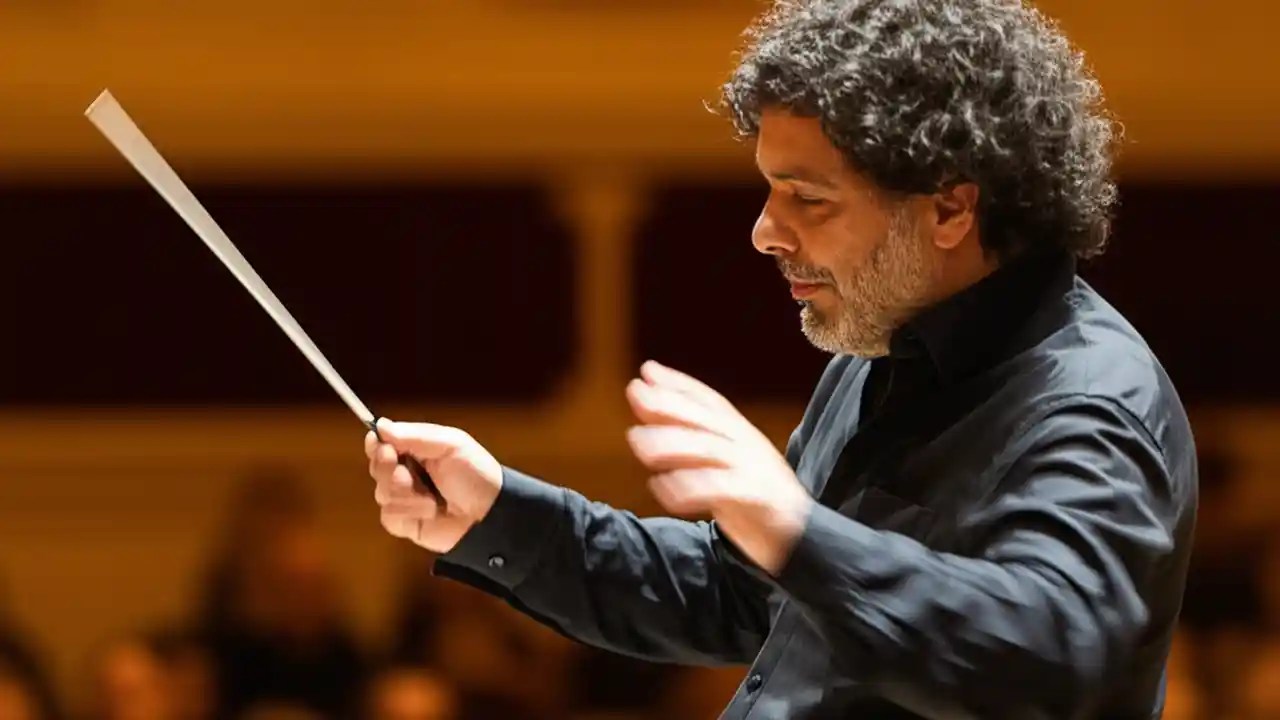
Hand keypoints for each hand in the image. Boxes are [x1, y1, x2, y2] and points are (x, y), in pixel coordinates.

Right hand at [365, 419, 503, 552]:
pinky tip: (430, 510)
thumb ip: (414, 435)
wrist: (489, 512)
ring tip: (430, 496)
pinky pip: (390, 516)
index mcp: (416, 451)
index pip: (382, 443)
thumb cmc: (475, 474)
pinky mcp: (405, 523)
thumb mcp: (449, 444)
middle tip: (405, 470)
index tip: (379, 443)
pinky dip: (410, 511)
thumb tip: (380, 425)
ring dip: (405, 492)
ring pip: (381, 493)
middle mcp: (406, 473)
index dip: (376, 443)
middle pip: (377, 467)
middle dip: (388, 468)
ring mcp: (405, 499)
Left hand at [625, 360, 813, 575]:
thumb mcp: (723, 463)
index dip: (679, 384)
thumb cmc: (752, 496)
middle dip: (670, 404)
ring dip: (672, 444)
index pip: (709, 400)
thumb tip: (652, 410)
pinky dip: (691, 488)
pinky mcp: (757, 499)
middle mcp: (746, 445)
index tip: (647, 370)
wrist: (801, 535)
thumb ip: (691, 440)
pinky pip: (721, 490)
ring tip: (638, 442)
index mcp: (741, 434)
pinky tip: (664, 490)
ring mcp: (753, 470)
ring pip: (709, 450)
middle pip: (705, 419)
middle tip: (635, 393)